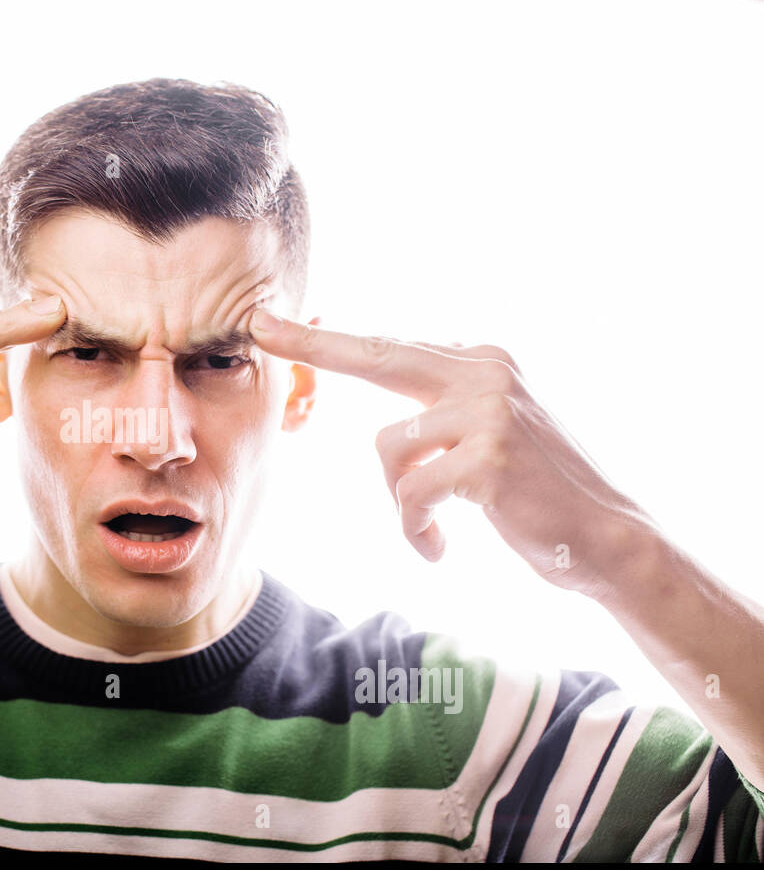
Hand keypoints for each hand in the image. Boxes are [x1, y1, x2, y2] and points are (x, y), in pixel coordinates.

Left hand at [250, 309, 651, 600]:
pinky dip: (415, 529)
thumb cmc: (540, 493)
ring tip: (428, 527)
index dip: (327, 338)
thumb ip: (445, 407)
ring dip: (399, 501)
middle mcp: (485, 371)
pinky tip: (438, 549)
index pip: (390, 347)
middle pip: (378, 355)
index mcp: (481, 361)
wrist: (609, 538)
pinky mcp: (488, 457)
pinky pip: (411, 494)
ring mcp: (488, 411)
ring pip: (388, 449)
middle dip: (314, 344)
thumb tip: (393, 400)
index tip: (270, 320)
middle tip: (260, 327)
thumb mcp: (493, 433)